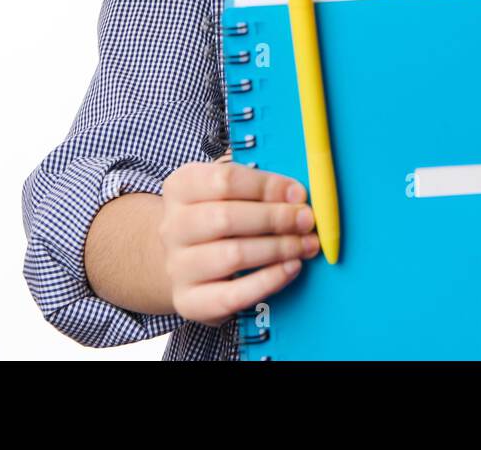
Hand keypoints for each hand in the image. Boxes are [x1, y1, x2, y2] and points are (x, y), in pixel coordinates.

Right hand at [160, 147, 319, 327]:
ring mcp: (177, 266)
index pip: (225, 179)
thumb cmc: (220, 220)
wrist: (189, 262)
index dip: (267, 186)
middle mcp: (173, 226)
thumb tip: (296, 193)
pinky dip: (268, 281)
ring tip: (306, 245)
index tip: (298, 193)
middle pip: (226, 217)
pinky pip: (232, 295)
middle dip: (276, 218)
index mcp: (181, 187)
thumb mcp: (232, 193)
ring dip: (278, 249)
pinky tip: (291, 268)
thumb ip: (260, 188)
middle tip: (307, 221)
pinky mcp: (188, 301)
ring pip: (232, 255)